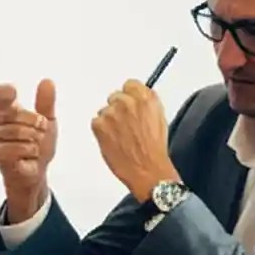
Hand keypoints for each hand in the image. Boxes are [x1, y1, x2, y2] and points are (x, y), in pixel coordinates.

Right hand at [0, 79, 57, 221]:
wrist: (36, 172)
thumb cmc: (38, 145)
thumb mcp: (47, 122)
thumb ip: (46, 102)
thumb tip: (47, 80)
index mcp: (6, 111)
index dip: (3, 91)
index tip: (13, 93)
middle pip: (18, 114)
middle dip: (37, 124)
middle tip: (40, 133)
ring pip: (20, 131)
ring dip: (36, 140)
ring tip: (34, 147)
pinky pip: (20, 147)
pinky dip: (32, 153)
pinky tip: (29, 157)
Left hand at [90, 79, 176, 201]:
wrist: (147, 170)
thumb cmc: (154, 150)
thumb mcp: (159, 119)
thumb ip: (146, 104)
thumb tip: (138, 99)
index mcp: (145, 98)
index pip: (130, 85)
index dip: (129, 95)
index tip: (129, 103)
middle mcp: (127, 102)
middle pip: (115, 97)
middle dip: (118, 109)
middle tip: (124, 125)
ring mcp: (112, 113)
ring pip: (104, 111)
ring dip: (109, 121)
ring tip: (120, 137)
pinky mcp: (99, 125)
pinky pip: (96, 123)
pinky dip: (101, 131)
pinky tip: (113, 142)